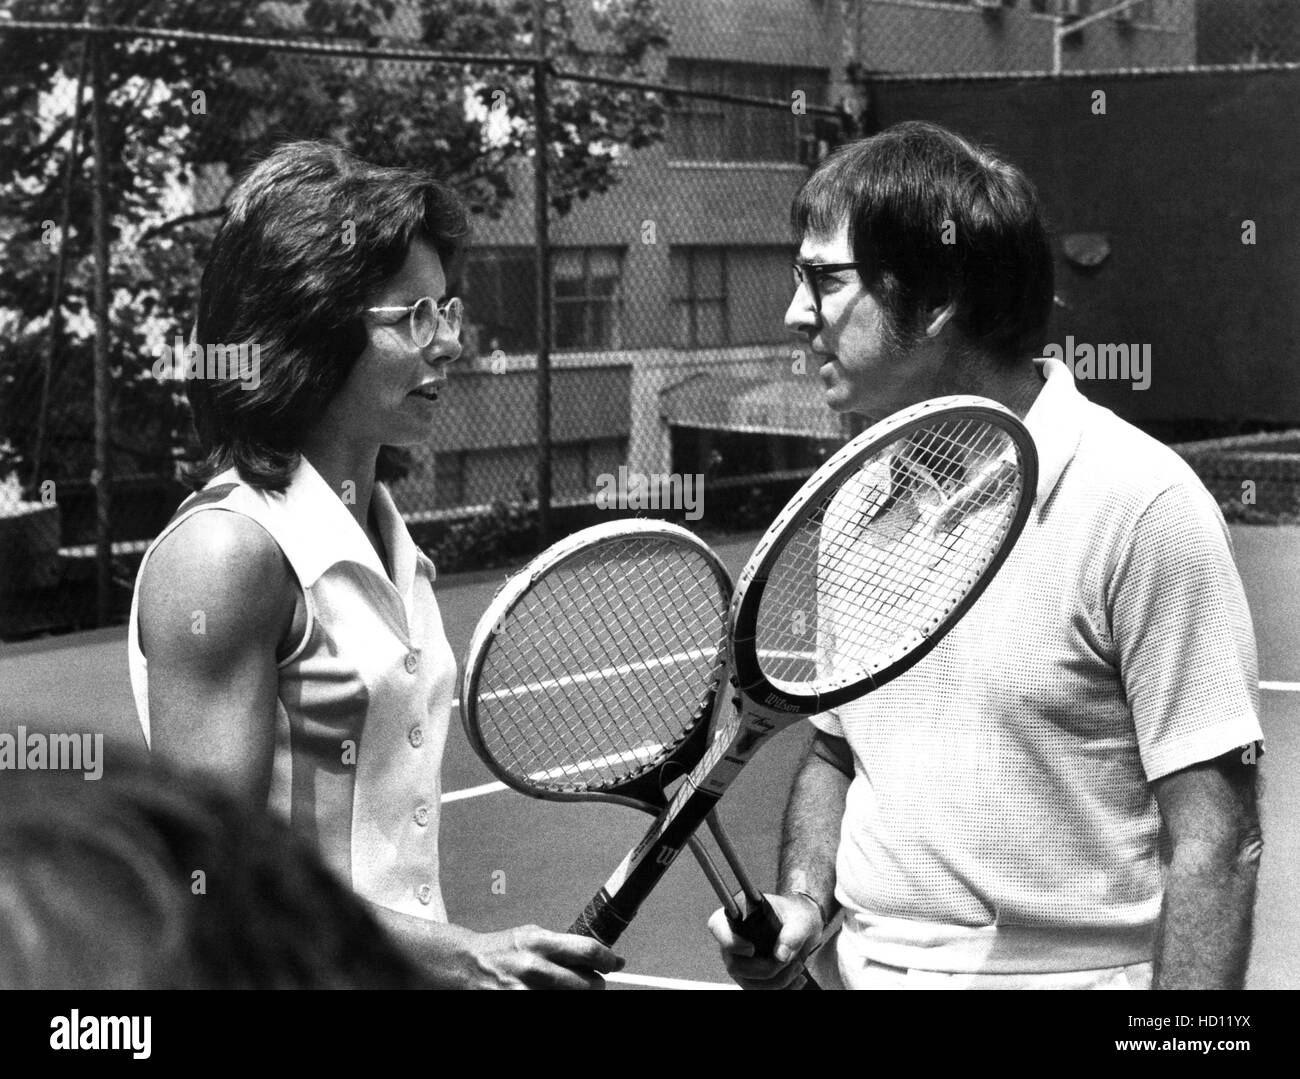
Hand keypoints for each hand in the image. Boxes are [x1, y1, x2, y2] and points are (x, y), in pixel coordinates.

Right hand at [460, 925, 624, 989]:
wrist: (464, 964)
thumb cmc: (501, 949)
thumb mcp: (532, 935)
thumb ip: (564, 945)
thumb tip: (602, 956)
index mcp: (539, 942)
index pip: (587, 950)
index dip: (608, 959)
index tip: (614, 963)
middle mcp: (534, 967)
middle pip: (586, 984)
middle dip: (596, 985)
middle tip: (594, 983)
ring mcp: (524, 991)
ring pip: (572, 1000)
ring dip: (578, 996)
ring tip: (570, 990)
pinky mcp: (516, 1004)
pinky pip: (551, 1009)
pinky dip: (559, 1003)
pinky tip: (552, 995)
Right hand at [707, 892, 822, 989]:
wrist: (803, 929)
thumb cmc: (796, 916)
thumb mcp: (801, 920)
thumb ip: (793, 934)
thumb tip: (781, 956)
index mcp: (737, 916)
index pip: (717, 926)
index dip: (730, 941)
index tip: (751, 949)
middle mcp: (732, 942)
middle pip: (735, 966)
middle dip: (766, 969)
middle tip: (791, 961)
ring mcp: (740, 963)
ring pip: (749, 984)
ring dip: (778, 982)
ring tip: (798, 967)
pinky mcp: (752, 979)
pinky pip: (761, 993)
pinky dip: (783, 990)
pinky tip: (798, 979)